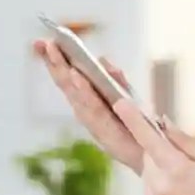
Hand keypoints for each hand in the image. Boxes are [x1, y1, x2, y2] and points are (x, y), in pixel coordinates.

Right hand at [32, 39, 144, 173]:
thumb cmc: (138, 125)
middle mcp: (85, 110)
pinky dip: (82, 91)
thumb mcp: (126, 95)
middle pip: (65, 83)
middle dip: (53, 62)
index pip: (67, 77)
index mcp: (88, 101)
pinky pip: (91, 107)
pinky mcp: (104, 130)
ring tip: (55, 53)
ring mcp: (92, 121)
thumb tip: (103, 59)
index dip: (55, 60)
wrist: (153, 153)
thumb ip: (115, 78)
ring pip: (74, 93)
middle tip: (41, 42)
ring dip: (63, 72)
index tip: (43, 41)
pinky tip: (76, 76)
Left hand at [110, 102, 194, 194]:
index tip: (120, 102)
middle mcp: (160, 184)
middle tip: (183, 156)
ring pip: (148, 168)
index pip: (149, 137)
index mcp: (177, 168)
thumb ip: (182, 139)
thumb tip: (161, 121)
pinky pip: (149, 183)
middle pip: (149, 152)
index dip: (133, 119)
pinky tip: (181, 191)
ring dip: (160, 165)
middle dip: (159, 147)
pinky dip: (159, 180)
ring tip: (187, 180)